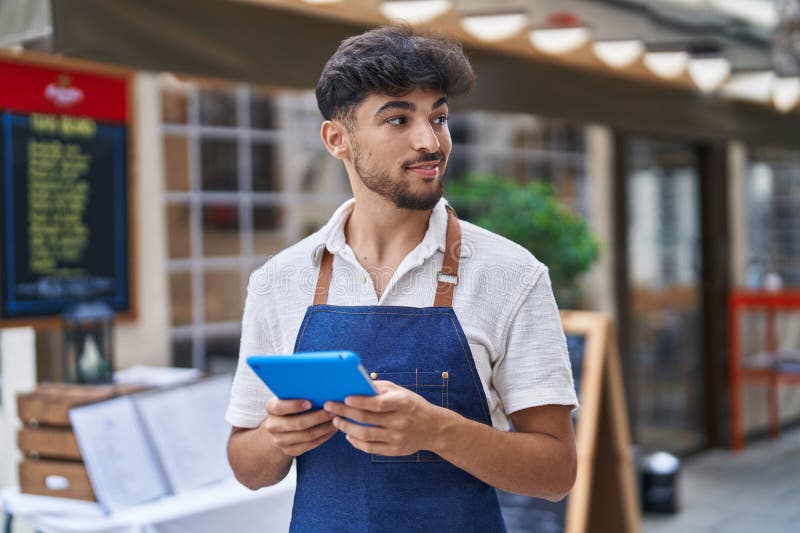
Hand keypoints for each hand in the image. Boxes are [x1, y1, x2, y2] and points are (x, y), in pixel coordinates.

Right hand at [262, 398, 336, 456]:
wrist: (280, 426)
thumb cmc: (291, 404)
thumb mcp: (290, 397)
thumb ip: (299, 393)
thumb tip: (321, 388)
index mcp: (271, 408)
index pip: (279, 407)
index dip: (294, 406)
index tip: (310, 402)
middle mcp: (272, 426)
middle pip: (297, 424)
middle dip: (317, 417)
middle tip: (332, 411)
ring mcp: (279, 440)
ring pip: (306, 436)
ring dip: (324, 428)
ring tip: (336, 420)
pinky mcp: (289, 451)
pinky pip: (309, 445)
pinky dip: (323, 437)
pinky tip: (332, 430)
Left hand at [323, 381, 449, 455]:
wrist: (433, 428)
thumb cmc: (411, 405)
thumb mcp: (400, 391)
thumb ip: (379, 388)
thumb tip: (355, 384)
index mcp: (403, 403)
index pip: (378, 403)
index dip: (360, 401)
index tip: (344, 398)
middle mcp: (401, 421)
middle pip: (367, 419)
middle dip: (345, 412)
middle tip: (330, 407)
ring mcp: (398, 438)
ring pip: (366, 435)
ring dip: (347, 428)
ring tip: (336, 421)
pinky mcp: (395, 451)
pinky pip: (370, 448)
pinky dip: (356, 442)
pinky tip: (348, 435)